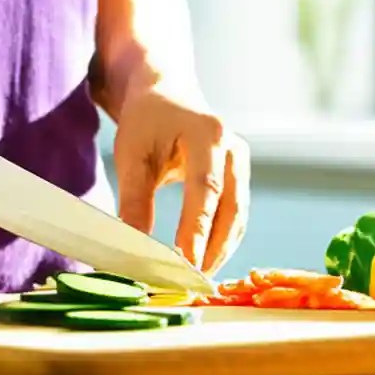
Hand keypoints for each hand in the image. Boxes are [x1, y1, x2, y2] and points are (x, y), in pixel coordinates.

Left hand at [113, 83, 249, 273]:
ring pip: (238, 217)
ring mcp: (241, 164)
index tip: (184, 264)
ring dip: (220, 250)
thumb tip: (134, 249)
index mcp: (208, 134)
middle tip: (191, 282)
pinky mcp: (240, 178)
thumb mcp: (132, 156)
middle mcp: (233, 149)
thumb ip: (134, 202)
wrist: (167, 92)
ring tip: (196, 279)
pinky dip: (221, 241)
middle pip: (231, 209)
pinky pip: (236, 216)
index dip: (197, 231)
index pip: (205, 190)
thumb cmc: (146, 121)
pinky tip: (203, 261)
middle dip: (213, 249)